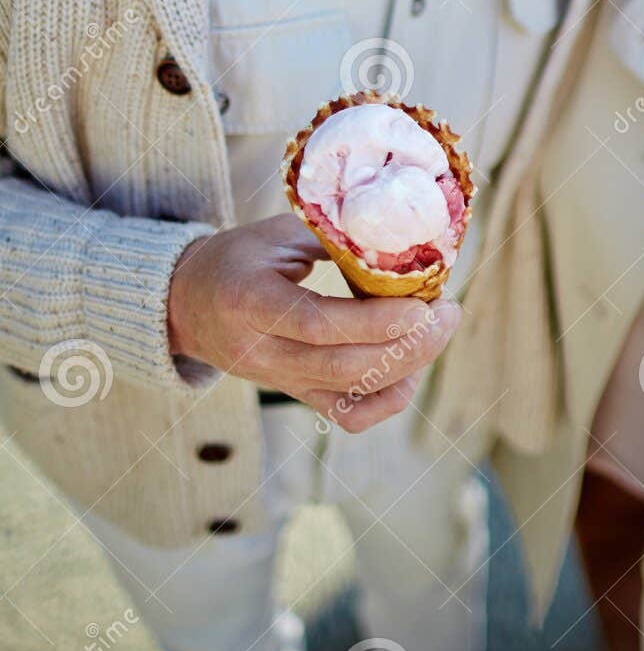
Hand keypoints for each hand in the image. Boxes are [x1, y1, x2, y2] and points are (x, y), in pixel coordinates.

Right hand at [167, 214, 460, 433]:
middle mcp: (262, 353)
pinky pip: (346, 416)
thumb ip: (330, 237)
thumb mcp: (273, 234)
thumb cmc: (237, 258)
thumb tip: (397, 234)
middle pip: (343, 366)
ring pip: (351, 395)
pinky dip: (387, 400)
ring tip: (439, 329)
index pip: (318, 324)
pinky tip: (411, 367)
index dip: (375, 321)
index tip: (422, 304)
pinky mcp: (293, 394)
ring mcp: (278, 381)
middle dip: (409, 345)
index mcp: (250, 302)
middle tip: (449, 312)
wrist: (187, 304)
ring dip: (406, 368)